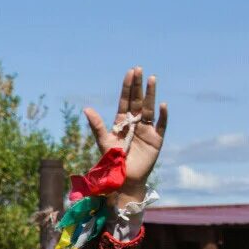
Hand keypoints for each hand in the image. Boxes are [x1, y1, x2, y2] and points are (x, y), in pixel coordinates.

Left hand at [84, 66, 167, 200]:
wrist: (124, 180)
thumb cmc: (112, 162)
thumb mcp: (104, 142)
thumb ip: (97, 125)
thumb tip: (86, 109)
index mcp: (122, 122)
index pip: (125, 101)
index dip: (127, 87)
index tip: (130, 72)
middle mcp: (135, 123)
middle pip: (138, 101)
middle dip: (138, 86)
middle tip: (139, 69)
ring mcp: (147, 130)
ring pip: (150, 109)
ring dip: (151, 94)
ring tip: (152, 79)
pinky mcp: (156, 140)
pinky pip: (161, 125)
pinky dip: (163, 116)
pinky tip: (162, 105)